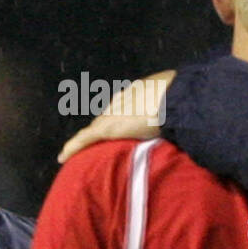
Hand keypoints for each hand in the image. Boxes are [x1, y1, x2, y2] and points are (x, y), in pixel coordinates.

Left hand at [58, 71, 174, 161]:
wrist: (176, 100)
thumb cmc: (183, 101)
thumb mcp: (180, 105)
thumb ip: (176, 111)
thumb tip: (184, 118)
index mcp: (140, 91)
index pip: (125, 106)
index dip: (123, 116)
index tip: (124, 125)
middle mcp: (122, 99)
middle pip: (108, 116)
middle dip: (105, 127)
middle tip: (103, 142)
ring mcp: (113, 113)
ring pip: (95, 128)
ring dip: (91, 138)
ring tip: (83, 150)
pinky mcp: (106, 128)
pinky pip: (85, 139)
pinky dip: (73, 148)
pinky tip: (63, 157)